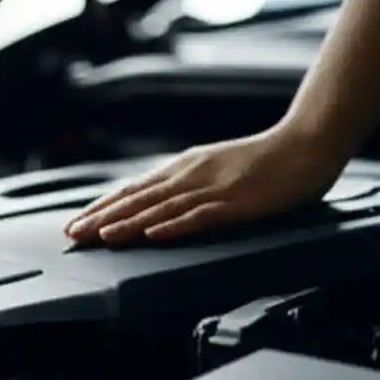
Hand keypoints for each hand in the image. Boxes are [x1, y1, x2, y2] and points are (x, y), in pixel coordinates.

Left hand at [64, 126, 348, 246]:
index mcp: (185, 168)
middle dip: (102, 217)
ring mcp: (213, 189)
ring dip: (128, 223)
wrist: (307, 143)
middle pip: (139, 199)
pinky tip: (153, 234)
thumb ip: (190, 184)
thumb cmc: (267, 159)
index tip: (76, 221)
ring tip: (100, 236)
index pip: (135, 189)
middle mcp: (191, 175)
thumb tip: (160, 202)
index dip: (103, 206)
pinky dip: (173, 226)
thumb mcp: (218, 168)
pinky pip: (199, 216)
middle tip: (72, 233)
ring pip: (161, 208)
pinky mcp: (235, 203)